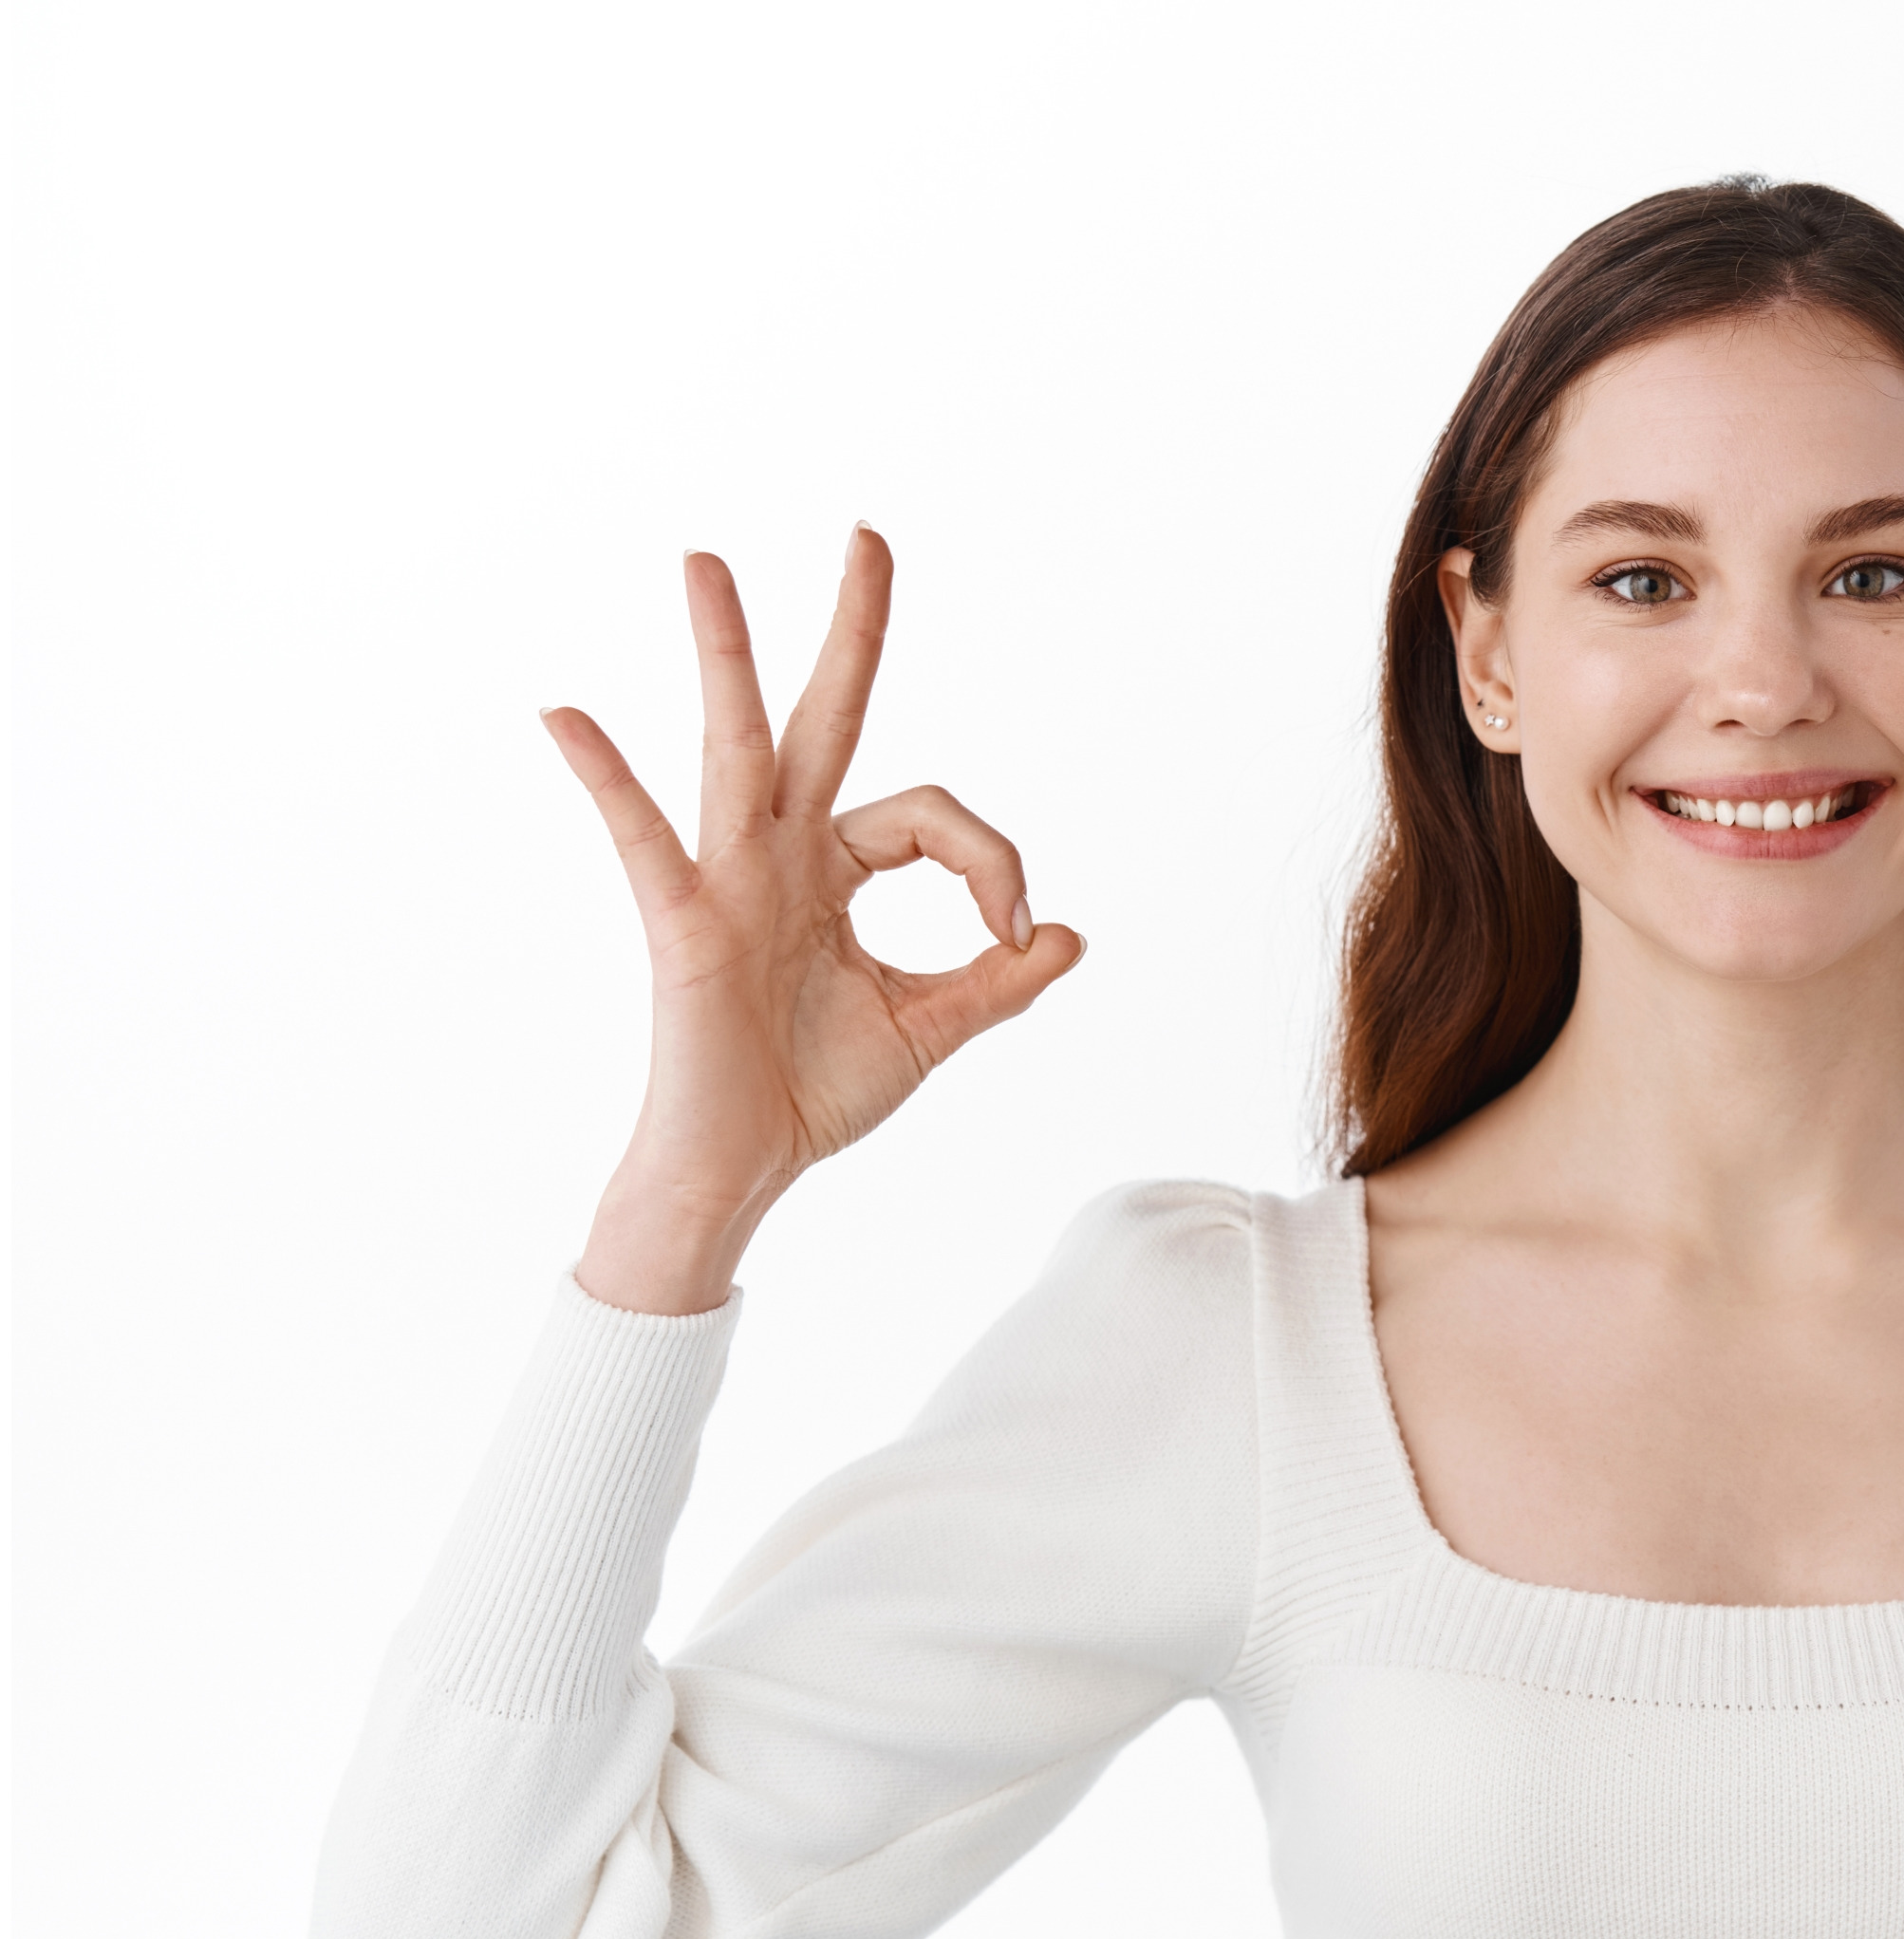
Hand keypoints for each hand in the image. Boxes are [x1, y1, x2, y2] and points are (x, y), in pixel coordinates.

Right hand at [547, 529, 1084, 1313]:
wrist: (743, 1168)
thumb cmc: (814, 1093)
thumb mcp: (929, 1029)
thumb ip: (997, 981)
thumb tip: (1067, 937)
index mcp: (838, 871)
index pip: (933, 819)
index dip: (993, 865)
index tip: (1019, 931)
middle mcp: (781, 855)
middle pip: (824, 719)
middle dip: (851, 631)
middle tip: (870, 534)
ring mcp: (728, 880)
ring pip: (735, 746)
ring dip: (725, 653)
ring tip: (707, 562)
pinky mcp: (682, 922)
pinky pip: (639, 836)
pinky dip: (603, 777)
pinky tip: (565, 715)